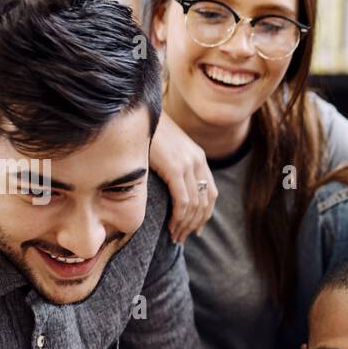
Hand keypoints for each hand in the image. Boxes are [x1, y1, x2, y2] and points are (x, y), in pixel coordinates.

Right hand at [150, 112, 218, 243]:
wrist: (137, 111)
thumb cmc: (144, 131)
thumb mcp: (165, 149)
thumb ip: (172, 166)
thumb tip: (167, 186)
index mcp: (198, 157)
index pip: (210, 193)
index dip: (205, 214)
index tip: (195, 229)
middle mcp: (197, 161)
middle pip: (205, 202)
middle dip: (195, 224)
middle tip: (181, 237)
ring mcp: (188, 164)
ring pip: (194, 205)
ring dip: (185, 225)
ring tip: (175, 237)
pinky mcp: (175, 167)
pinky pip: (183, 201)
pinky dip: (179, 218)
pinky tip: (171, 227)